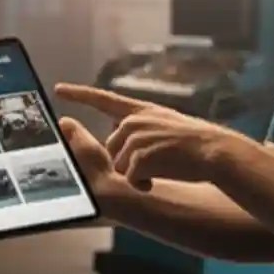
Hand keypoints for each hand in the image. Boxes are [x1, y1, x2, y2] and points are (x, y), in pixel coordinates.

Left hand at [55, 83, 235, 187]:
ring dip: (136, 174)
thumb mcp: (164, 124)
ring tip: (162, 167)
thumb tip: (113, 144)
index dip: (79, 94)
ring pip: (119, 165)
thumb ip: (138, 128)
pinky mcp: (139, 156)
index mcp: (140, 110)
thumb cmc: (193, 143)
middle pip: (111, 148)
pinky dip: (143, 184)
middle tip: (155, 162)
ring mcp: (135, 137)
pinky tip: (159, 179)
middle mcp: (133, 121)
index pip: (103, 99)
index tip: (59, 89)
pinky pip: (130, 179)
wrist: (214, 151)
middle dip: (126, 162)